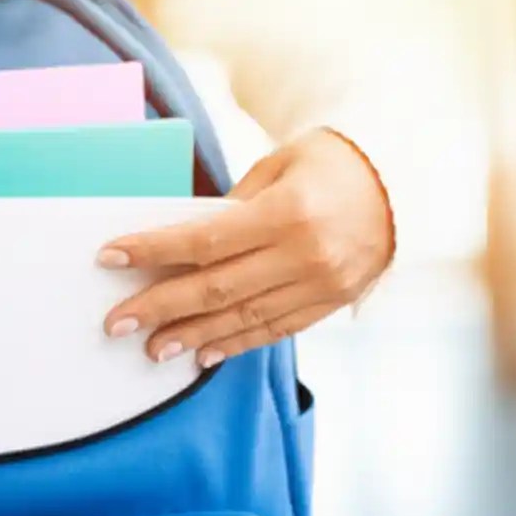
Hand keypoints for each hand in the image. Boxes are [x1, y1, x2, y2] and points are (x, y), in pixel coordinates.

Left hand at [99, 129, 392, 366]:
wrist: (405, 183)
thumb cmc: (330, 162)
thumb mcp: (277, 166)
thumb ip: (232, 206)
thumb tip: (183, 243)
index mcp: (285, 212)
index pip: (203, 241)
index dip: (152, 251)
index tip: (110, 258)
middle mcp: (304, 254)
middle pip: (215, 288)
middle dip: (159, 307)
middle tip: (116, 323)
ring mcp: (321, 285)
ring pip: (242, 318)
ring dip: (192, 335)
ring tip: (152, 348)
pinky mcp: (331, 303)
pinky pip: (275, 330)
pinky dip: (235, 343)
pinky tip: (202, 353)